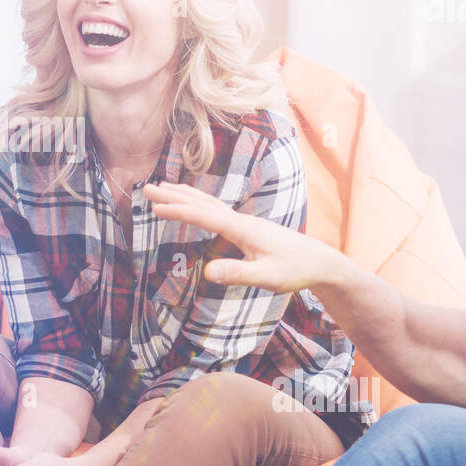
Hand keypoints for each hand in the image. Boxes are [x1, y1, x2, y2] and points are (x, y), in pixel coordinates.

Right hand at [144, 181, 345, 292]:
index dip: (178, 211)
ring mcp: (244, 221)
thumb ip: (238, 273)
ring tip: (162, 188)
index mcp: (242, 229)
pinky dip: (198, 203)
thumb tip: (208, 271)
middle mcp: (241, 220)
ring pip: (208, 203)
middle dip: (173, 196)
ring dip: (184, 195)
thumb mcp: (266, 277)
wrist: (319, 261)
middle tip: (146, 188)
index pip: (203, 216)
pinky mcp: (247, 227)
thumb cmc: (294, 270)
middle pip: (201, 203)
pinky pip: (215, 210)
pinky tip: (193, 204)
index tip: (154, 207)